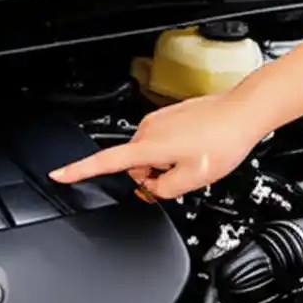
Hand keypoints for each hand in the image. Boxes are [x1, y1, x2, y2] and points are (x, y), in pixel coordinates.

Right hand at [49, 93, 269, 199]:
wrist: (243, 113)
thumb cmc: (223, 140)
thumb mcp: (193, 179)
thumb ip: (164, 189)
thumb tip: (155, 187)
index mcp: (149, 146)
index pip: (105, 162)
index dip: (79, 171)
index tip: (59, 174)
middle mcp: (148, 129)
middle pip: (136, 166)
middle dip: (154, 176)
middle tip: (184, 174)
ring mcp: (158, 121)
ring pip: (150, 155)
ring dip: (167, 164)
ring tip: (195, 159)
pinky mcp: (169, 117)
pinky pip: (162, 143)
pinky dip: (174, 152)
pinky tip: (197, 148)